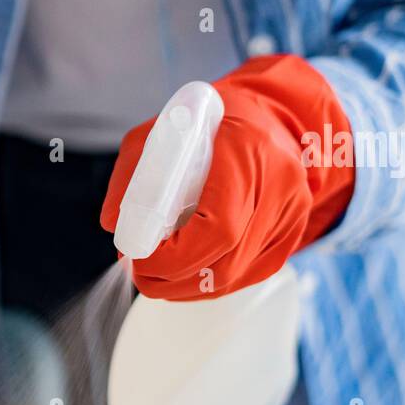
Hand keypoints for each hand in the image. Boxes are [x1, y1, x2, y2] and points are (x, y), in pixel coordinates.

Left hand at [100, 55, 355, 299]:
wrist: (275, 119)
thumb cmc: (214, 123)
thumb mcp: (162, 129)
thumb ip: (134, 172)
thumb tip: (114, 224)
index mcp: (248, 151)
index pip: (217, 228)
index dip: (173, 256)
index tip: (139, 256)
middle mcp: (280, 186)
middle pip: (223, 262)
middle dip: (170, 277)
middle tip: (138, 270)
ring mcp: (291, 216)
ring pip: (232, 277)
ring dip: (185, 286)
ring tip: (154, 273)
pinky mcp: (290, 236)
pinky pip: (245, 276)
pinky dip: (207, 283)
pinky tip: (184, 274)